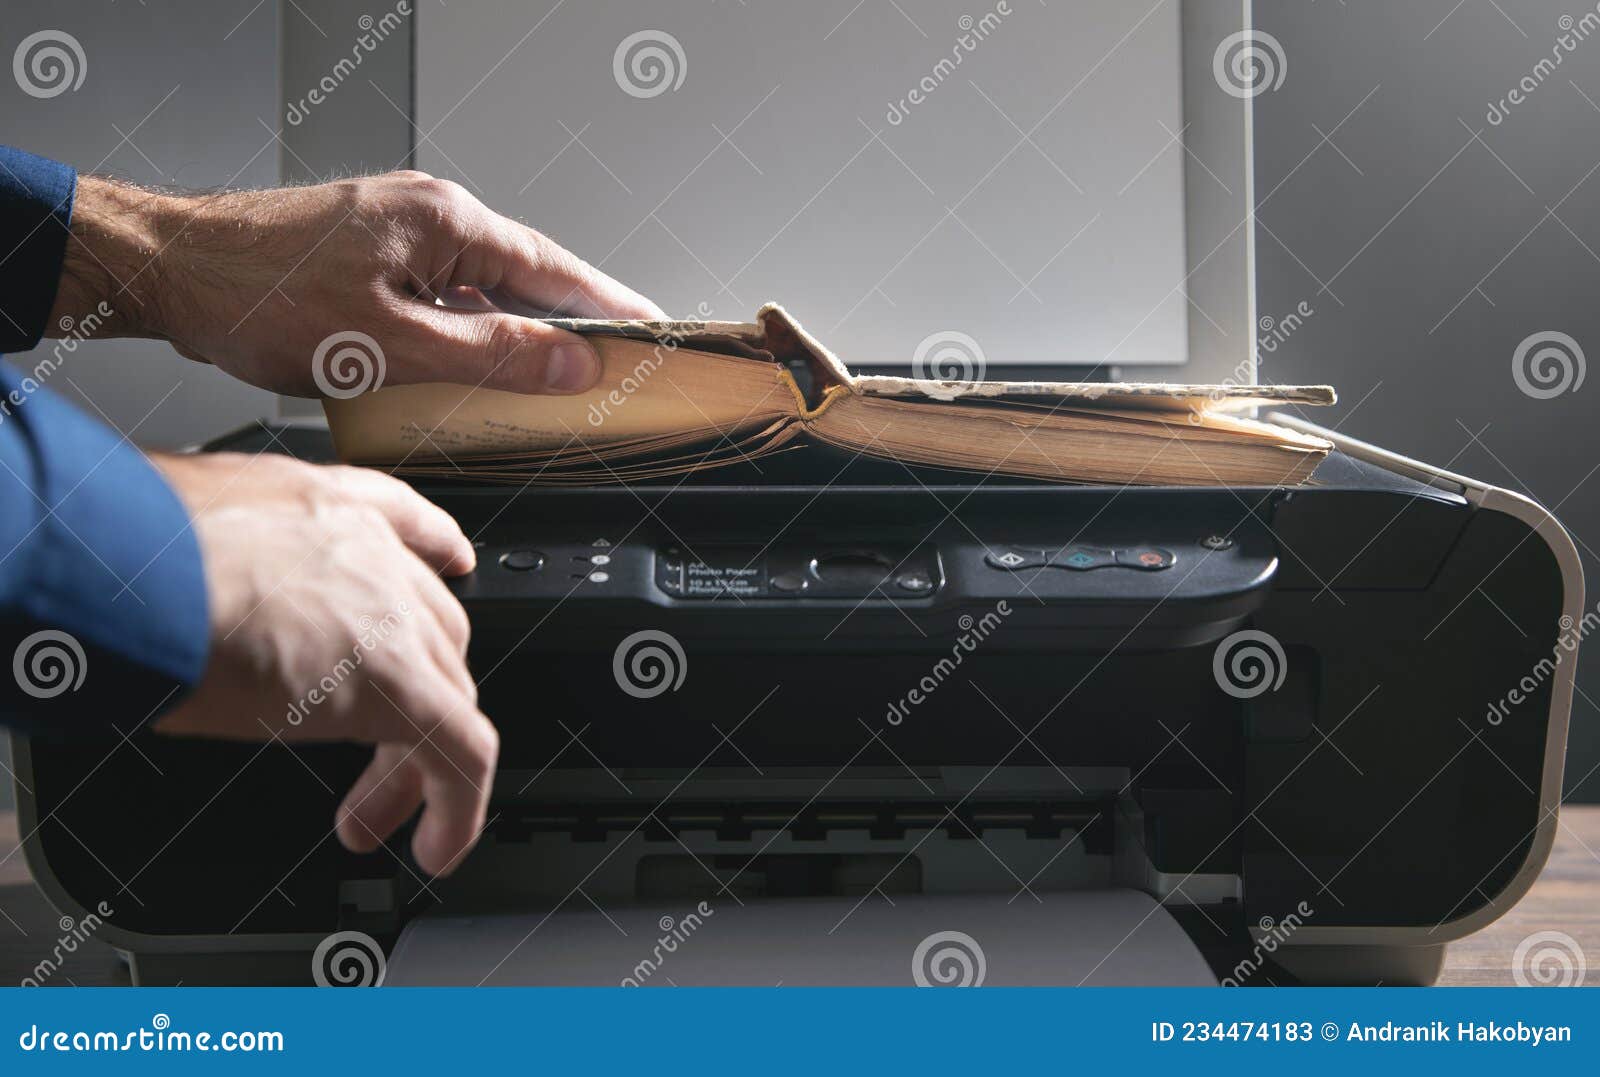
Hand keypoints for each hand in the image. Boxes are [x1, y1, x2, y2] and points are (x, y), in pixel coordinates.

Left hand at [48, 170, 665, 396]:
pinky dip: (472, 321)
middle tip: (617, 360)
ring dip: (520, 323)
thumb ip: (491, 354)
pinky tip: (475, 358)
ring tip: (557, 370)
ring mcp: (398, 225)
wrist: (167, 269)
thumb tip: (568, 362)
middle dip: (574, 318)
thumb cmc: (256, 294)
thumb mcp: (392, 343)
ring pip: (484, 280)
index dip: (610, 308)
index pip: (557, 269)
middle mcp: (428, 211)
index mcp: (447, 220)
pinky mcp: (370, 247)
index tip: (653, 334)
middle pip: (527, 270)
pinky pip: (445, 285)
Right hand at [149, 451, 495, 876]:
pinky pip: (462, 753)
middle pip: (428, 631)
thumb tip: (159, 610)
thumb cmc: (111, 553)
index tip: (452, 568)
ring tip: (368, 822)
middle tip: (366, 753)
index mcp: (314, 508)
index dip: (431, 555)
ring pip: (446, 694)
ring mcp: (392, 617)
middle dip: (409, 694)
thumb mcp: (166, 540)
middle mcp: (368, 554)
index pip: (402, 526)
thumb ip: (194, 570)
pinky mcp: (400, 685)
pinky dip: (458, 808)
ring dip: (413, 766)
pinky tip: (435, 848)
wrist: (123, 568)